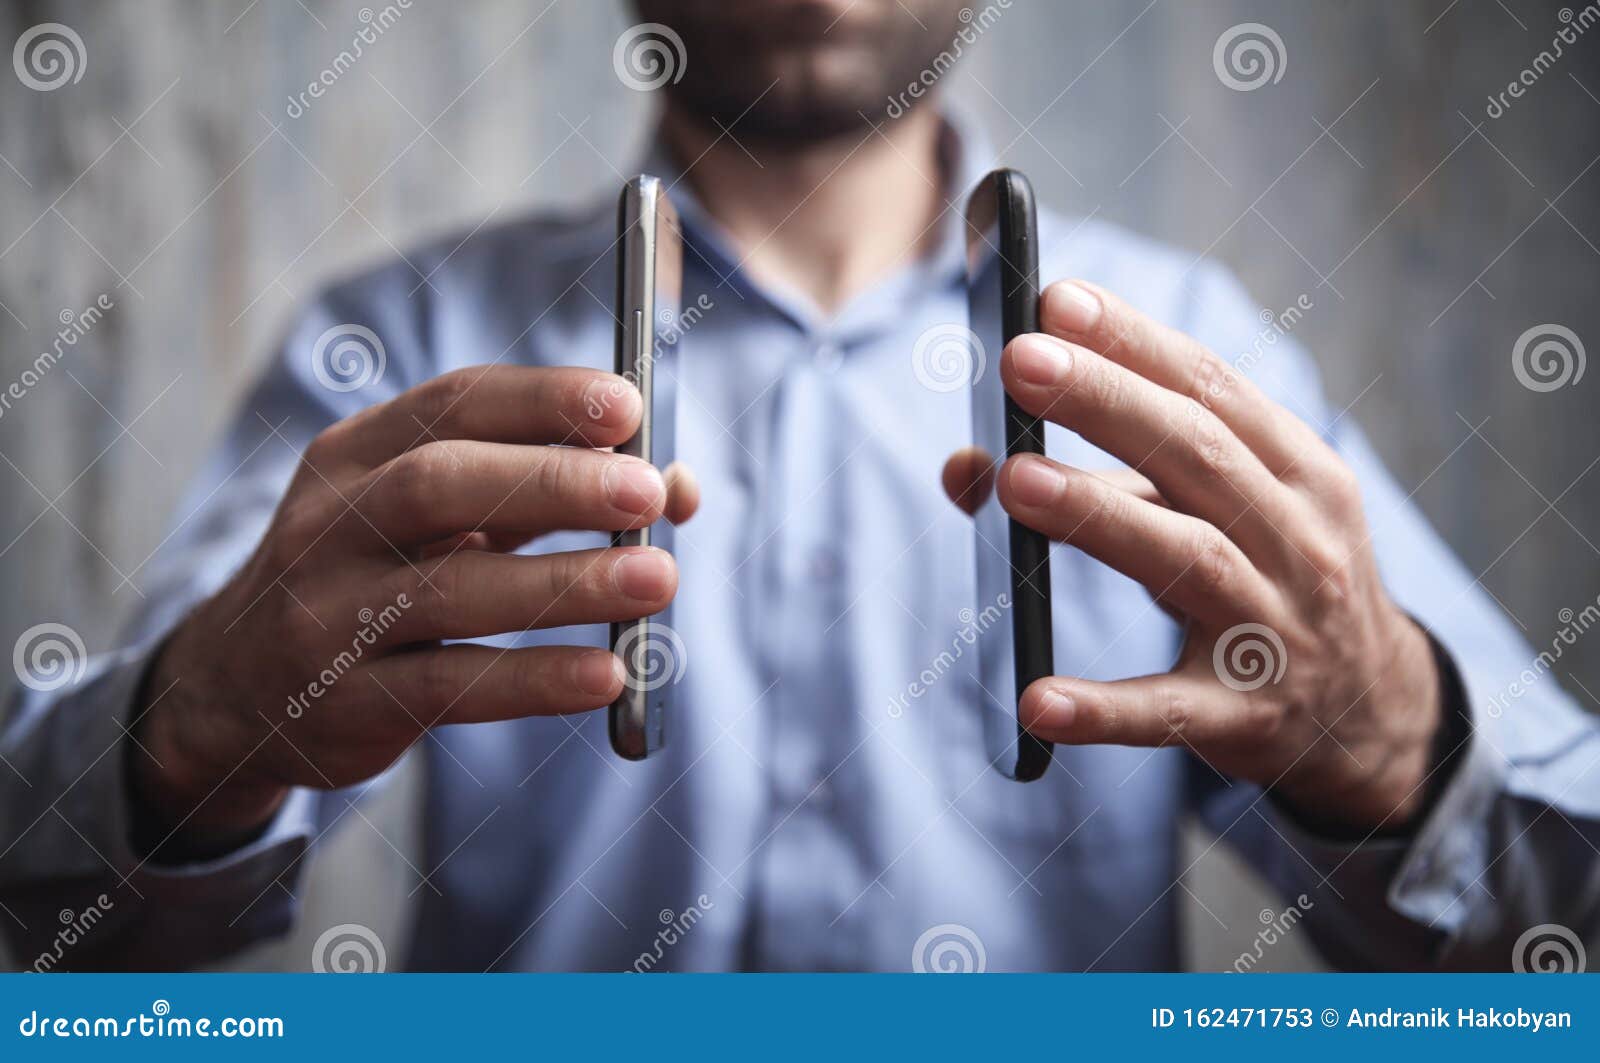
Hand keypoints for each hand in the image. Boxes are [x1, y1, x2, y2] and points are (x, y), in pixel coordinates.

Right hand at [133, 365, 696, 853]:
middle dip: (553, 481)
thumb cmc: (374, 578)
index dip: (544, 400)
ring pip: (449, 589)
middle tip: (648, 492)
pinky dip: (533, 678)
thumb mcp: (437, 520)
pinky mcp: (345, 703)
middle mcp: (331, 524)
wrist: (237, 689)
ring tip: (656, 580)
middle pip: (439, 483)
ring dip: (563, 582)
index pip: (452, 404)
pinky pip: (447, 686)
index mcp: (357, 454)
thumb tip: (676, 486)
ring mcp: (327, 615)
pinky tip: (606, 674)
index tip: (629, 405)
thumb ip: (547, 491)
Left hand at [944, 280, 1440, 833]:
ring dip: (1097, 515)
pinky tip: (1036, 699)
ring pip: (1187, 560)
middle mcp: (1299, 540)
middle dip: (1106, 402)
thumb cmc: (1269, 582)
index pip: (1213, 389)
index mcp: (1299, 471)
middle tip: (1021, 360)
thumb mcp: (1219, 519)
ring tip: (1014, 479)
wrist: (1371, 714)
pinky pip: (1168, 711)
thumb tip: (972, 463)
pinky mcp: (1246, 718)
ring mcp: (1277, 630)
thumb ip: (1104, 486)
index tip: (1056, 299)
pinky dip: (1103, 707)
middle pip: (1199, 455)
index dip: (1134, 341)